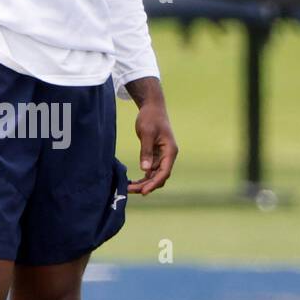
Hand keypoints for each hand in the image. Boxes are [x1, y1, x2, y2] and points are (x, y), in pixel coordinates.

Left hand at [125, 80, 177, 194]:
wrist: (152, 107)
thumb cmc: (151, 117)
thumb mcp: (147, 133)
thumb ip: (146, 151)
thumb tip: (145, 170)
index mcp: (170, 151)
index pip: (164, 172)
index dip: (154, 183)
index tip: (144, 192)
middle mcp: (168, 156)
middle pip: (159, 177)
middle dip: (146, 185)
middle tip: (130, 190)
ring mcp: (162, 157)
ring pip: (154, 175)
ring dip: (144, 183)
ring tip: (129, 188)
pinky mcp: (156, 155)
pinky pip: (151, 171)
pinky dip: (143, 177)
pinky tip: (132, 181)